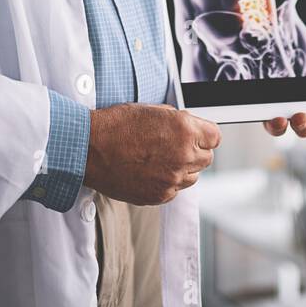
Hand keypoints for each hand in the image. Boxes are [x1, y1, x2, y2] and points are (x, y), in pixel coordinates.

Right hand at [84, 103, 220, 205]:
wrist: (90, 149)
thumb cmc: (117, 125)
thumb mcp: (153, 110)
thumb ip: (178, 121)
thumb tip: (190, 128)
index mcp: (184, 131)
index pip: (215, 137)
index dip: (205, 134)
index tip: (197, 135)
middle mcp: (183, 156)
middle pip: (207, 158)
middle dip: (195, 150)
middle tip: (175, 145)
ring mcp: (172, 179)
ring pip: (193, 176)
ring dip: (183, 168)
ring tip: (160, 158)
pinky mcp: (159, 195)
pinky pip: (174, 190)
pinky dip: (167, 182)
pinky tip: (150, 170)